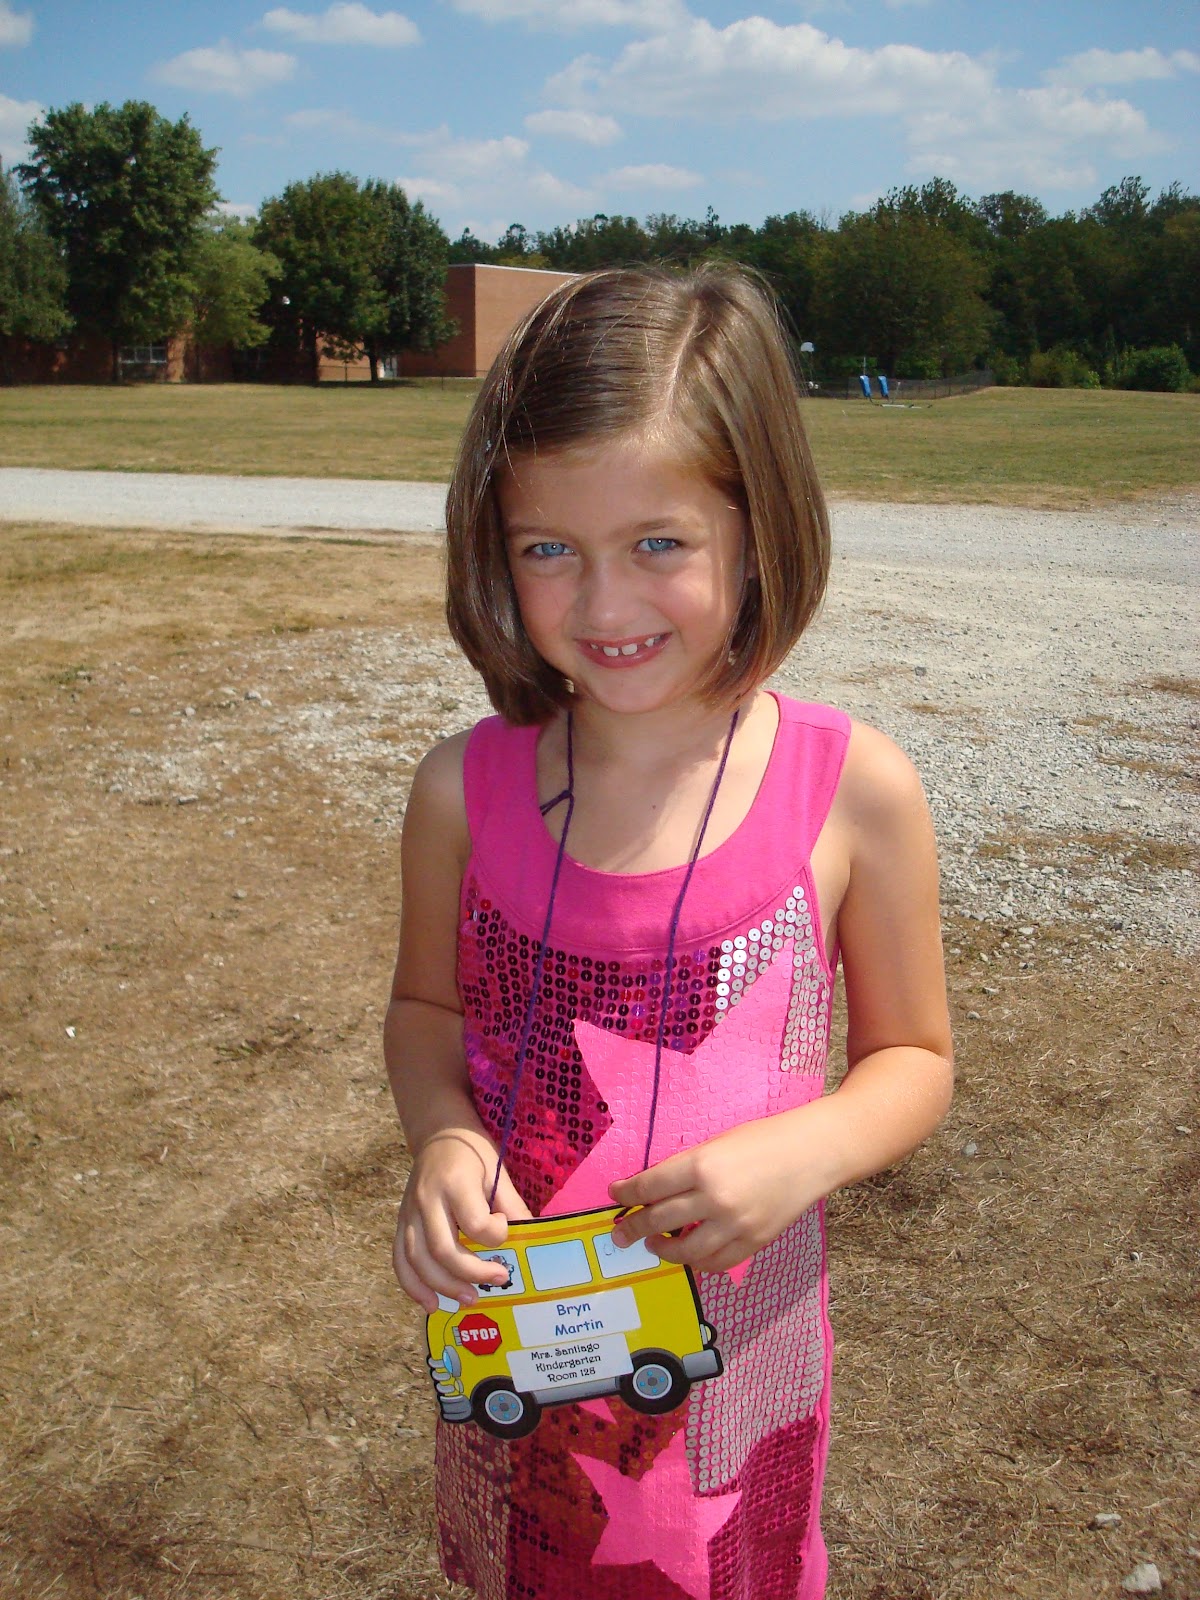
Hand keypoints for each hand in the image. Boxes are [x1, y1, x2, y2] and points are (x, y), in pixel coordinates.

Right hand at [394, 1127, 531, 1313]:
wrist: (439, 1131)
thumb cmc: (473, 1151)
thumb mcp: (497, 1170)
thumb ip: (512, 1205)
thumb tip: (531, 1241)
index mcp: (455, 1183)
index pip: (474, 1223)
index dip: (495, 1233)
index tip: (505, 1225)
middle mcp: (427, 1199)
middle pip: (443, 1250)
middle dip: (471, 1273)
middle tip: (499, 1280)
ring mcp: (410, 1212)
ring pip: (418, 1260)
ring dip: (443, 1287)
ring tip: (469, 1300)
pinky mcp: (402, 1221)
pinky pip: (401, 1259)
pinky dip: (412, 1285)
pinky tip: (430, 1303)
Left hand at [608, 1109, 835, 1273]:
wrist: (812, 1154)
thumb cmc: (763, 1139)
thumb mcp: (717, 1143)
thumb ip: (687, 1168)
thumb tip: (653, 1191)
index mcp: (701, 1165)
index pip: (649, 1186)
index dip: (626, 1193)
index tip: (614, 1195)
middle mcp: (714, 1198)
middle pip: (659, 1220)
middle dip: (633, 1227)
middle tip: (620, 1233)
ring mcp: (734, 1225)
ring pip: (684, 1250)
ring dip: (662, 1250)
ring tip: (653, 1246)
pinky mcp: (753, 1242)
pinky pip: (715, 1263)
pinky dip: (696, 1262)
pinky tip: (688, 1255)